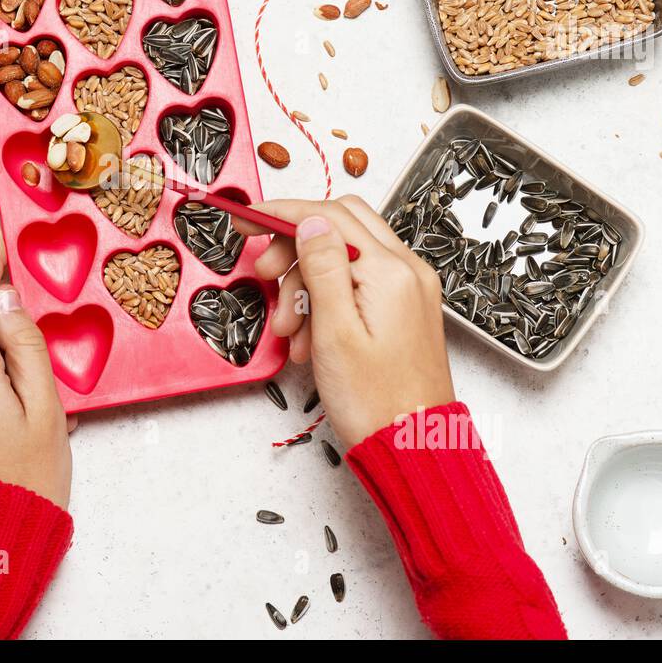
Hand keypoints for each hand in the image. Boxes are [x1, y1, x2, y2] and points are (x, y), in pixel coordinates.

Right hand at [239, 197, 455, 446]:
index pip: (329, 216)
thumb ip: (322, 268)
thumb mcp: (334, 332)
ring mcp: (409, 290)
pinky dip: (327, 300)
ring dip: (306, 283)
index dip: (282, 214)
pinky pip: (358, 284)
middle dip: (294, 247)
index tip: (248, 221)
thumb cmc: (376, 403)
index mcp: (391, 272)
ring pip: (345, 257)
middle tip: (265, 276)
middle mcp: (407, 271)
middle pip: (339, 227)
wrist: (413, 448)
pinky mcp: (404, 309)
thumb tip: (309, 221)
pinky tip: (309, 337)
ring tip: (289, 328)